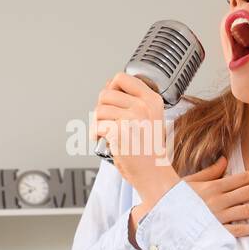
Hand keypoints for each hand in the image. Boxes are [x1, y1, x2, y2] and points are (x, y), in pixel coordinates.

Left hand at [93, 72, 178, 197]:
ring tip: (105, 132)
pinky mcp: (121, 130)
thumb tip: (108, 88)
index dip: (110, 88)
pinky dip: (95, 134)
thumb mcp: (149, 118)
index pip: (121, 77)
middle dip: (100, 108)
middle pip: (106, 93)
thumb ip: (133, 101)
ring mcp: (134, 117)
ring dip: (96, 122)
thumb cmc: (148, 149)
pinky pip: (97, 125)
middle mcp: (144, 105)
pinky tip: (102, 140)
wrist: (153, 172)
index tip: (110, 102)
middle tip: (106, 121)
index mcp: (152, 99)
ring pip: (99, 109)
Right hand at [182, 156, 248, 236]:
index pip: (243, 178)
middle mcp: (219, 200)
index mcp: (215, 186)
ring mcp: (218, 216)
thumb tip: (224, 160)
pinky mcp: (215, 231)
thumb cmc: (176, 197)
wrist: (160, 213)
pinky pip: (238, 230)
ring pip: (247, 210)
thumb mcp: (193, 180)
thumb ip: (211, 171)